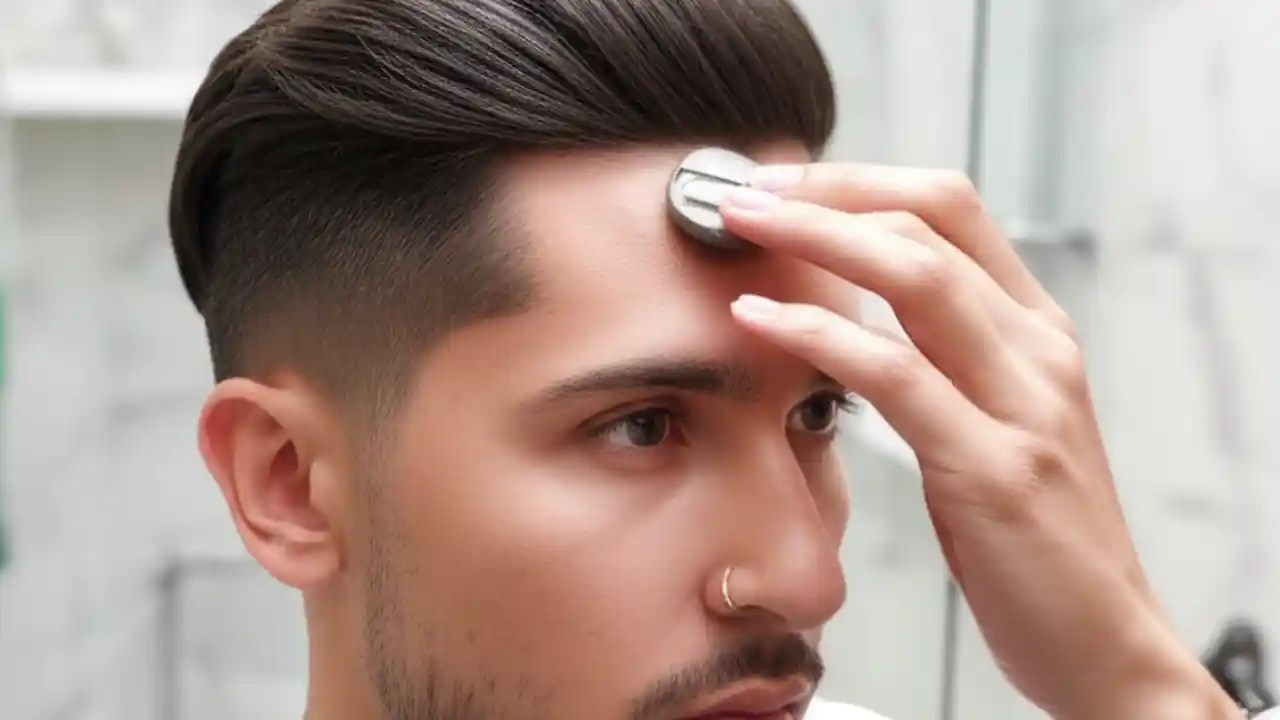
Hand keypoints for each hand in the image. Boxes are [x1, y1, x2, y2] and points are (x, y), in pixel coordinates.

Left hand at [719, 164, 1237, 719]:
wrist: (1102, 640)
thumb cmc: (1032, 537)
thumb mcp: (995, 424)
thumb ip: (944, 360)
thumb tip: (854, 308)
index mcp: (1038, 333)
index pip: (952, 209)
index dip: (861, 181)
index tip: (784, 182)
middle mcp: (1039, 352)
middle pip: (930, 223)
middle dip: (827, 193)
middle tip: (743, 189)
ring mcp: (1025, 406)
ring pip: (918, 279)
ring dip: (818, 238)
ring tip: (741, 225)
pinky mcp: (994, 469)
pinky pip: (896, 376)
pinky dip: (819, 335)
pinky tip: (759, 318)